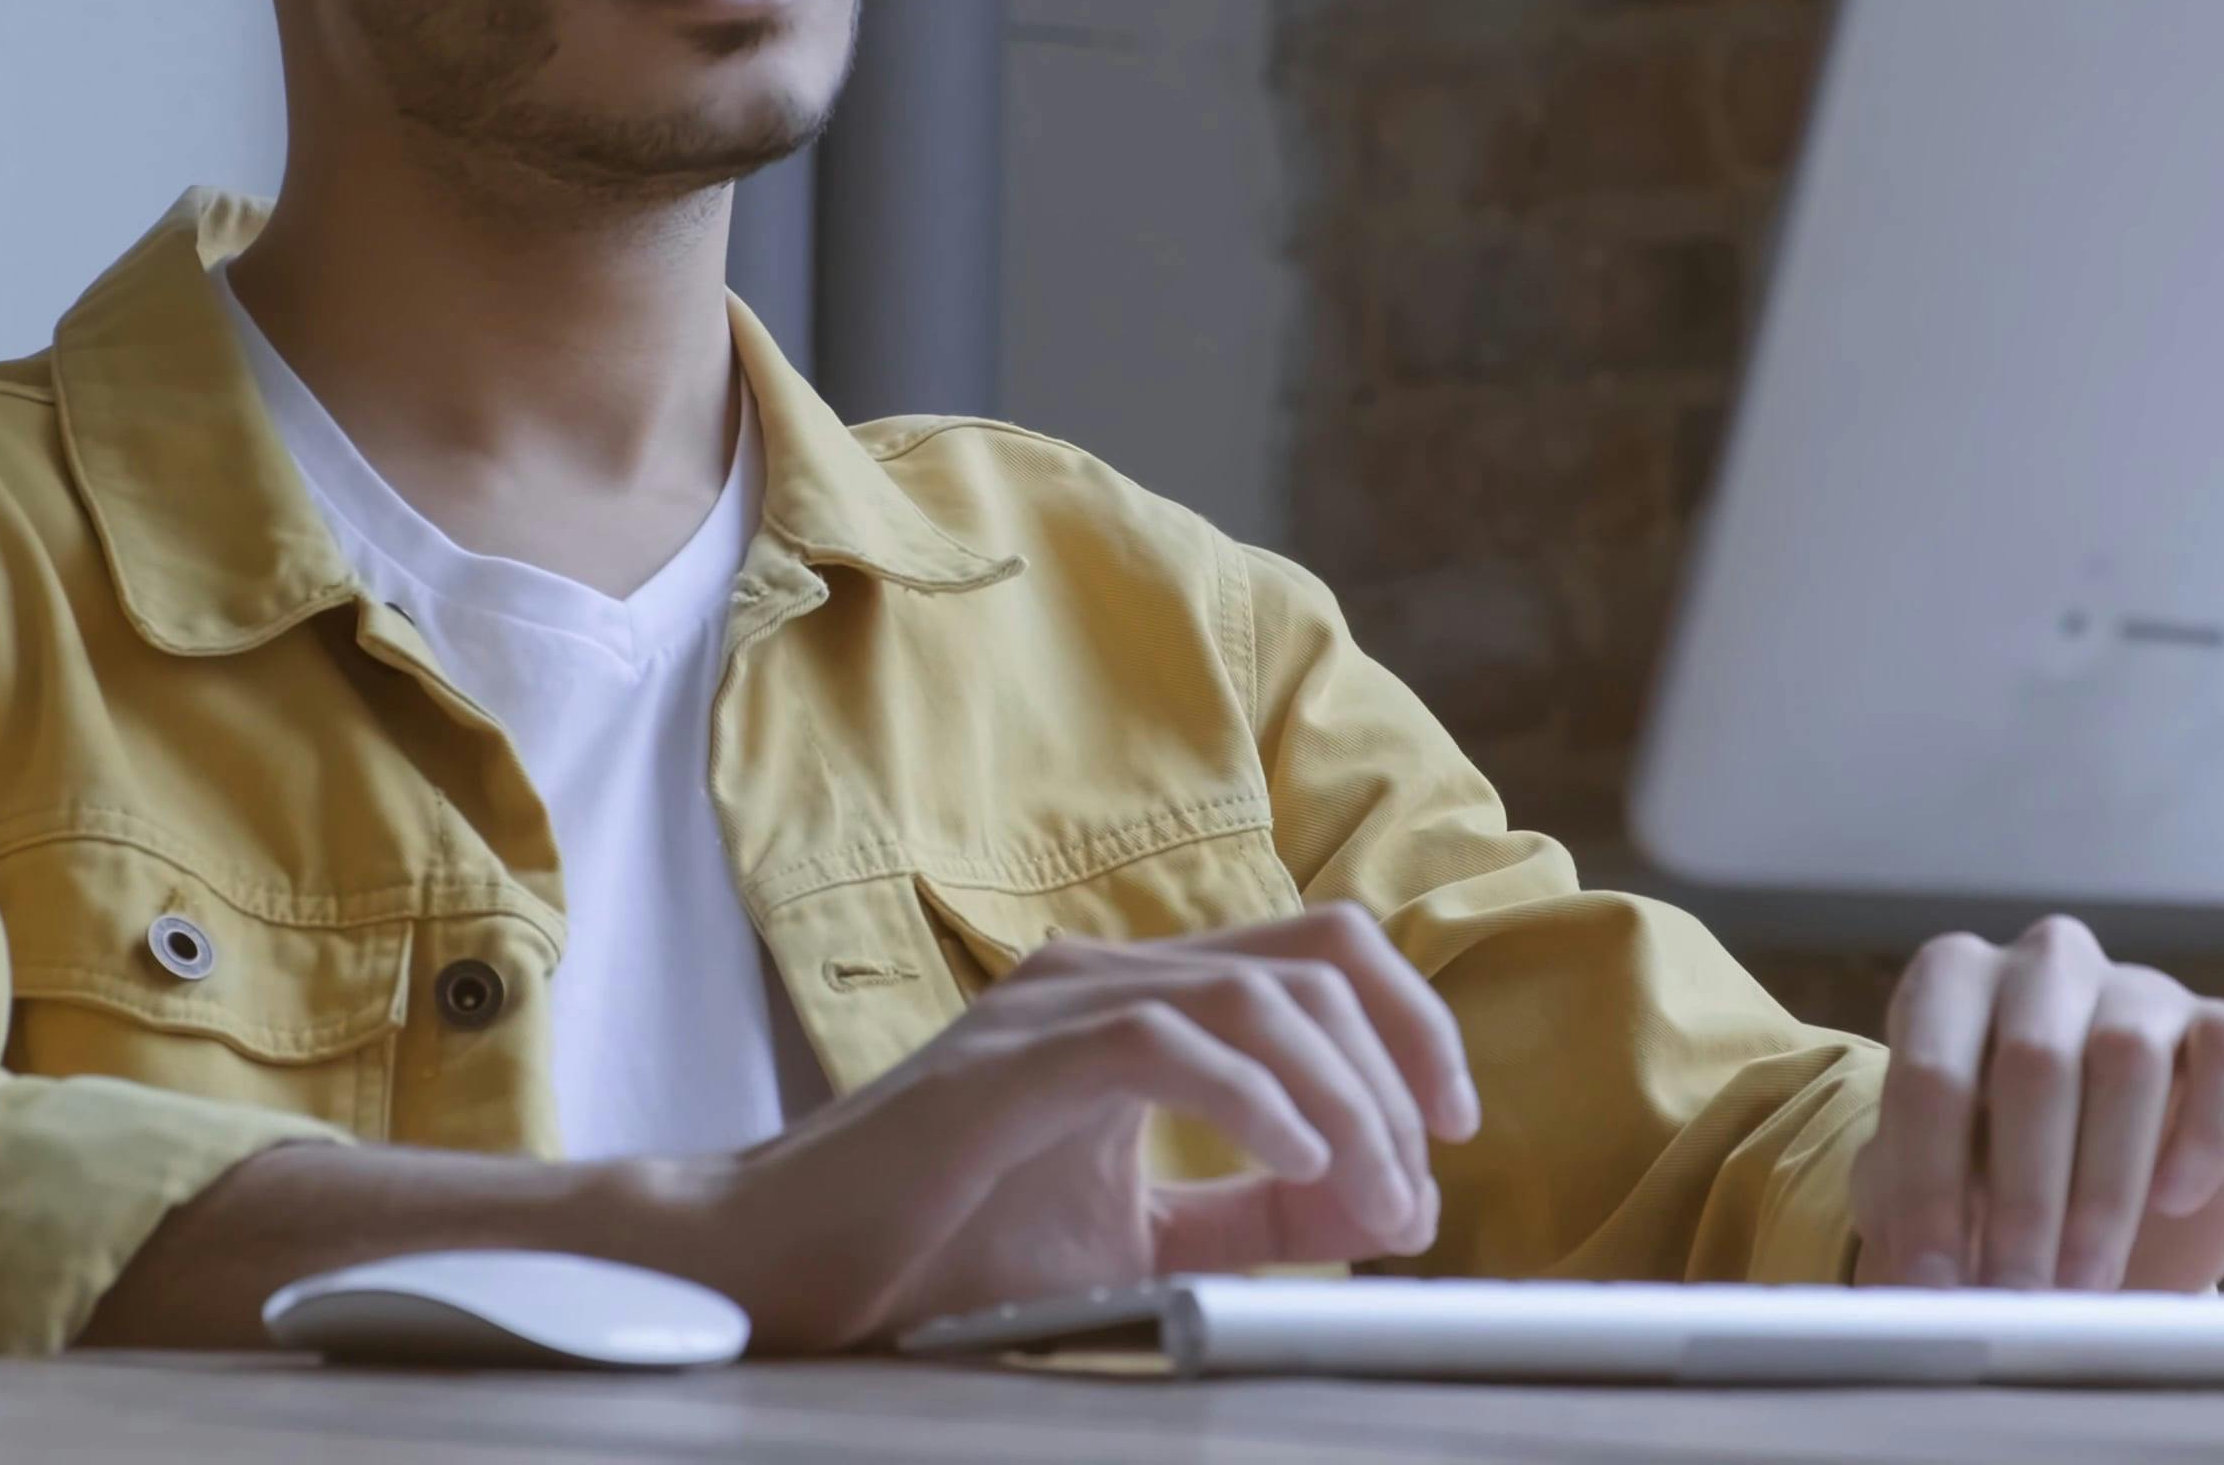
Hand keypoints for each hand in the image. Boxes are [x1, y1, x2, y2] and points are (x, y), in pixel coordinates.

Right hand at [695, 903, 1482, 1351]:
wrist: (776, 1271)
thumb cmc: (933, 1255)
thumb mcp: (1130, 1237)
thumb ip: (1246, 1209)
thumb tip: (1378, 1199)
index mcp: (1133, 1001)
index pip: (1318, 957)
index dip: (1411, 1031)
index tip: (1448, 1136)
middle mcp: (1100, 977)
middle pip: (1318, 953)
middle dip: (1402, 1063)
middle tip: (1421, 1180)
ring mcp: (1050, 1009)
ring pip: (1259, 994)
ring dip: (1347, 1099)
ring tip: (1370, 1195)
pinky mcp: (1010, 1065)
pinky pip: (1168, 1041)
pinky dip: (1260, 1102)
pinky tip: (1299, 1168)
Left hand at [1848, 915, 2223, 1292]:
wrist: (2096, 1206)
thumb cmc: (1990, 1184)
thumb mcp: (1933, 1188)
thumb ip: (1913, 1210)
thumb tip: (1911, 1281)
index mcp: (1949, 980)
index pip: (1931, 1077)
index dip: (1929, 1188)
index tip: (1934, 1282)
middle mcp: (2042, 963)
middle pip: (2033, 1063)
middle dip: (2023, 1198)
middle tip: (2019, 1292)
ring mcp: (2136, 986)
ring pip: (2127, 1060)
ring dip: (2104, 1188)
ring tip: (2085, 1280)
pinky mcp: (2220, 1025)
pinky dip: (2204, 1135)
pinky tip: (2173, 1199)